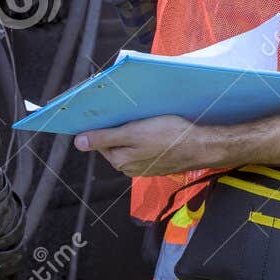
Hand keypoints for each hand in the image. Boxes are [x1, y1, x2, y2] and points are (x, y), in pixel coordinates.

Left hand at [74, 116, 214, 176]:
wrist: (201, 146)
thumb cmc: (169, 137)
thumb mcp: (133, 132)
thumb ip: (104, 137)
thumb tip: (78, 143)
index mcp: (120, 161)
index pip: (100, 140)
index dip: (104, 125)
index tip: (110, 111)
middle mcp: (129, 168)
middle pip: (115, 142)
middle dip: (119, 127)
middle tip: (130, 112)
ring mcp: (144, 167)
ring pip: (130, 144)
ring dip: (134, 131)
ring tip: (145, 119)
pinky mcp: (157, 162)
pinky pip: (144, 147)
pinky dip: (146, 137)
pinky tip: (156, 128)